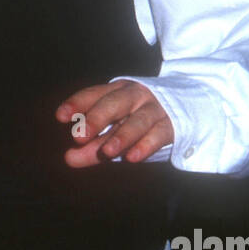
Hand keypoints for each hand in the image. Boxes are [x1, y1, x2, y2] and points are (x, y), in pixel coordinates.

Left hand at [56, 80, 173, 167]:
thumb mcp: (114, 131)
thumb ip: (91, 146)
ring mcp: (154, 109)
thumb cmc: (138, 120)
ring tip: (107, 152)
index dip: (77, 103)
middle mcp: (135, 96)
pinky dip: (145, 145)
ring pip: (138, 120)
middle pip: (115, 103)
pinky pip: (158, 134)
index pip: (94, 94)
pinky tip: (132, 158)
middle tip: (79, 136)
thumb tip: (68, 159)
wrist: (187, 107)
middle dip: (97, 118)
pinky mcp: (171, 125)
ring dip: (122, 136)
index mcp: (116, 91)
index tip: (61, 116)